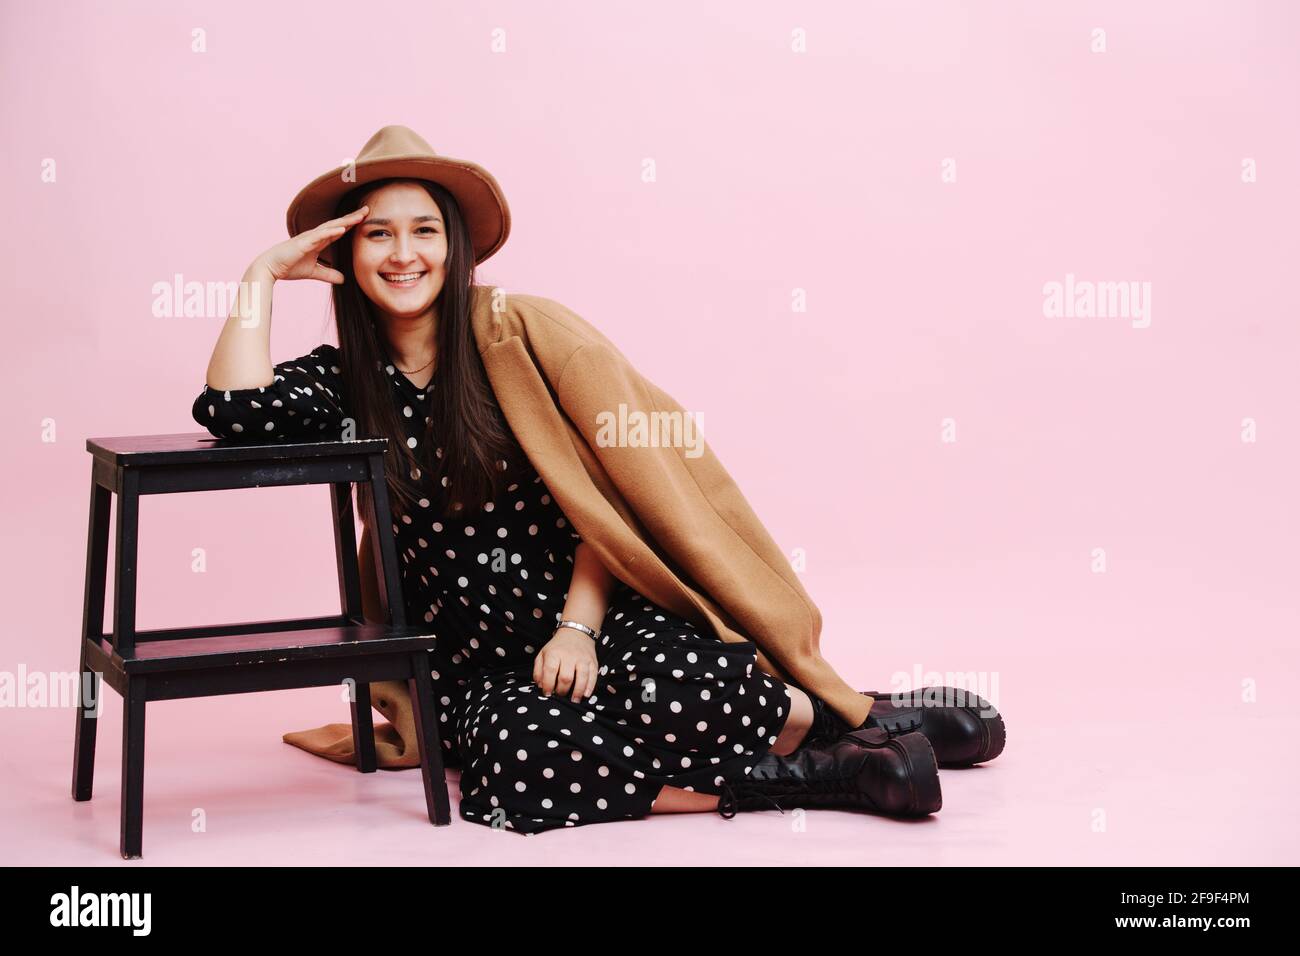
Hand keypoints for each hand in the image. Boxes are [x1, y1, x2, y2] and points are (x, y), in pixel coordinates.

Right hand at [253, 205, 368, 283]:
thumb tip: (343, 280)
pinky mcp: (302, 243)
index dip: (351, 225)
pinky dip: (331, 232)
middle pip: (337, 224)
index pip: (338, 230)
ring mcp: (309, 238)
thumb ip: (328, 274)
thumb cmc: (289, 267)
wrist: (270, 268)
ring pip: (330, 227)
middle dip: (352, 218)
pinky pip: (319, 236)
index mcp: (318, 241)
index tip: (365, 219)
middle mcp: (315, 236)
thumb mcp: (314, 272)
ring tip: (359, 217)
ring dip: (345, 221)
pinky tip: (342, 229)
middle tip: (367, 210)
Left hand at [533, 628, 597, 701]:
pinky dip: (590, 687)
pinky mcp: (593, 661)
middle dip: (562, 691)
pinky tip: (586, 694)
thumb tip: (541, 686)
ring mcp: (582, 659)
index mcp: (554, 653)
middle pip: (566, 677)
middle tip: (560, 695)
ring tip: (574, 700)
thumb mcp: (543, 654)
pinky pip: (593, 676)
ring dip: (577, 692)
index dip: (548, 685)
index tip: (547, 693)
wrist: (576, 632)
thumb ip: (538, 671)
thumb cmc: (557, 647)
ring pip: (582, 677)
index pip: (550, 671)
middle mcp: (569, 655)